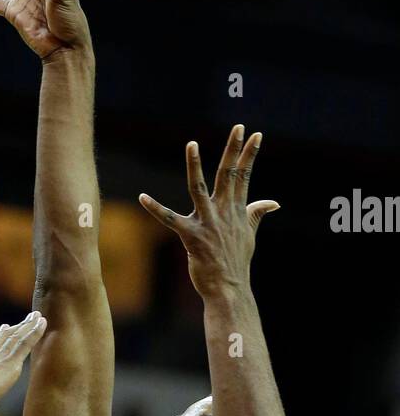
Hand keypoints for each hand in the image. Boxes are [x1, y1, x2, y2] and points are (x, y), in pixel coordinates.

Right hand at [0, 311, 46, 415]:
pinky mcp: (10, 363)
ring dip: (29, 326)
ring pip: (18, 337)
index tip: (6, 328)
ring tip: (38, 316)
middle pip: (6, 338)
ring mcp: (0, 358)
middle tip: (28, 318)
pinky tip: (43, 323)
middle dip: (17, 328)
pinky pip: (26, 343)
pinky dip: (35, 332)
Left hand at [138, 125, 279, 298]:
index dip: (250, 155)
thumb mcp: (250, 234)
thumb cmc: (236, 261)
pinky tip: (142, 197)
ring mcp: (208, 223)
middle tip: (238, 127)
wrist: (229, 288)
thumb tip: (273, 202)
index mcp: (237, 210)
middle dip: (233, 150)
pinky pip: (170, 220)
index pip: (245, 176)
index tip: (256, 135)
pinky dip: (155, 209)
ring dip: (195, 166)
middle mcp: (224, 212)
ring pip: (199, 189)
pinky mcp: (191, 236)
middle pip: (228, 175)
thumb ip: (257, 213)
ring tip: (192, 144)